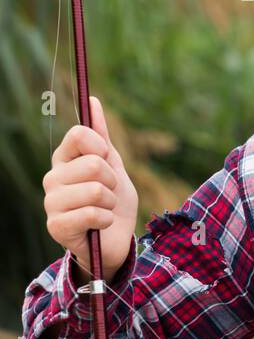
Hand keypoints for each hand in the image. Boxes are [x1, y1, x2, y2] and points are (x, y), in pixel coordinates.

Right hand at [43, 96, 137, 284]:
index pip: (79, 134)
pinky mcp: (56, 226)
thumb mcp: (114, 164)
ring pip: (96, 190)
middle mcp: (52, 178)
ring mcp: (51, 202)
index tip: (107, 160)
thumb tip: (92, 100)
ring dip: (111, 202)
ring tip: (105, 209)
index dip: (101, 147)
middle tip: (109, 192)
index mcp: (64, 159)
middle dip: (113, 180)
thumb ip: (102, 136)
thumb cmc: (114, 201)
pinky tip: (100, 224)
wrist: (116, 239)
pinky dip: (106, 219)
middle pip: (94, 163)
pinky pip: (93, 213)